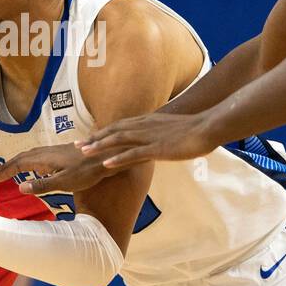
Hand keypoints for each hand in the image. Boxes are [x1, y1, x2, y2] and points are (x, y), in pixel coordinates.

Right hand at [0, 142, 119, 194]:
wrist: (107, 156)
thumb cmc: (88, 171)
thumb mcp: (65, 182)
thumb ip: (43, 185)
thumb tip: (20, 188)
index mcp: (45, 159)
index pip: (20, 163)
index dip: (6, 169)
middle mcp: (48, 152)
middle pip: (23, 157)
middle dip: (8, 165)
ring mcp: (55, 152)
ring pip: (31, 155)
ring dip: (18, 162)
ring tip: (9, 170)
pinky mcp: (63, 153)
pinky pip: (39, 156)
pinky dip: (29, 161)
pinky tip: (34, 167)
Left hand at [77, 111, 219, 169]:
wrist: (209, 126)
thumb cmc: (196, 129)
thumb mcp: (173, 129)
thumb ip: (161, 133)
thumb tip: (157, 139)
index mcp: (148, 121)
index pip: (120, 126)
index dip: (103, 131)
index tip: (89, 137)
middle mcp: (145, 126)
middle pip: (113, 131)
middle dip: (94, 138)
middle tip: (76, 145)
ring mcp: (149, 137)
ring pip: (118, 140)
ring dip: (99, 146)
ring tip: (84, 152)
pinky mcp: (157, 148)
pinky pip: (133, 153)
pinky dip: (118, 158)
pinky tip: (105, 164)